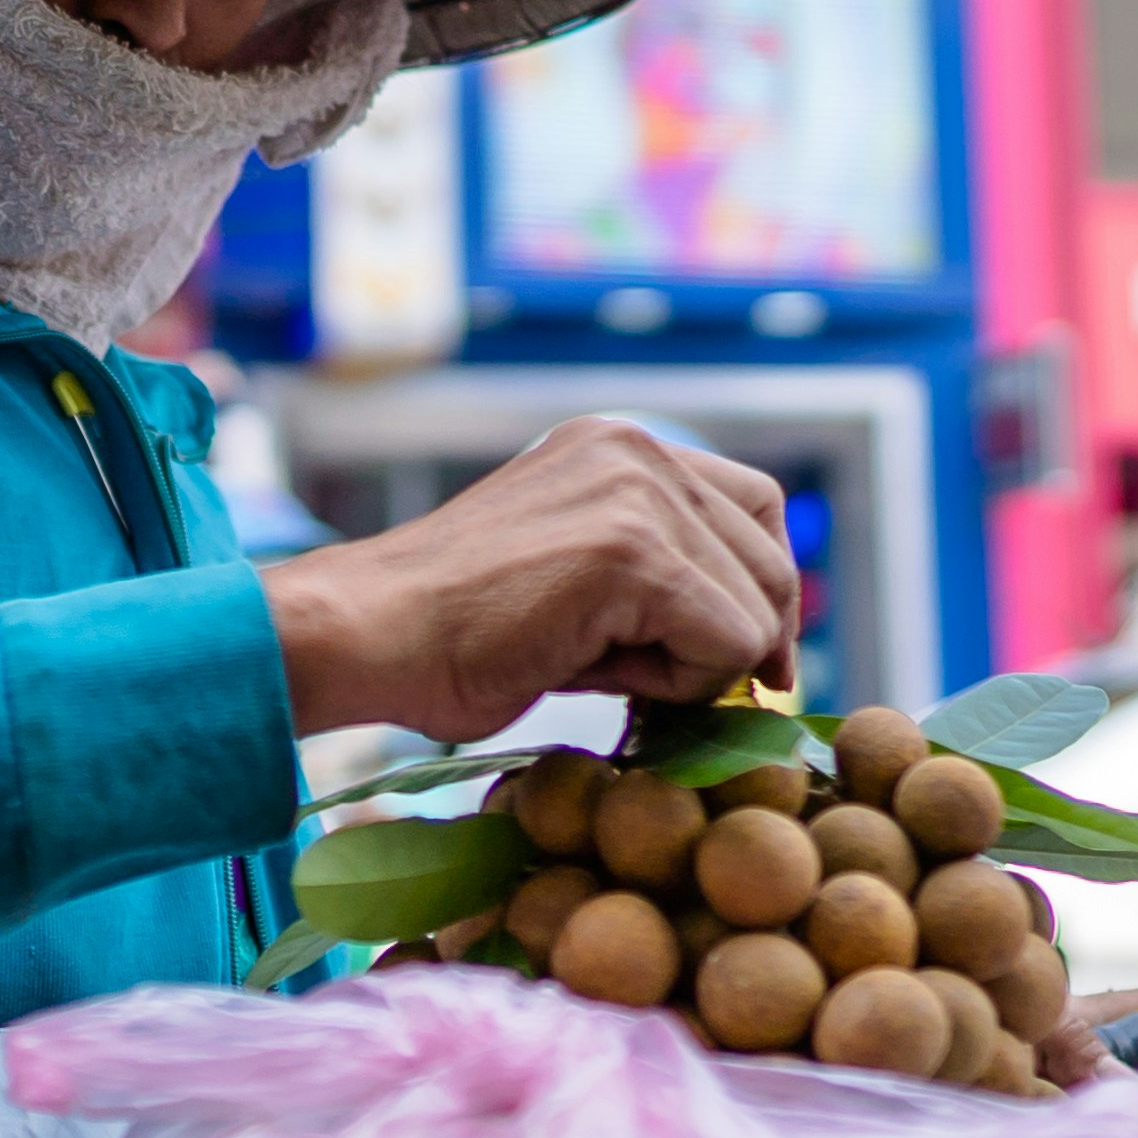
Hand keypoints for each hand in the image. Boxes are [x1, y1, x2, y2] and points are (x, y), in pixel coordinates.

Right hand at [259, 416, 801, 740]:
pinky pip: (726, 644)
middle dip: (744, 640)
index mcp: (618, 445)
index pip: (755, 507)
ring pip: (756, 609)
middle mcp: (637, 449)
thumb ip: (653, 577)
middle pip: (770, 558)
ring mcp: (638, 492)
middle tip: (677, 692)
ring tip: (608, 671)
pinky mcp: (636, 552)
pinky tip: (599, 674)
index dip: (761, 591)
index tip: (745, 660)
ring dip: (698, 667)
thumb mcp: (572, 572)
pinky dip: (680, 685)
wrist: (368, 634)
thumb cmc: (450, 633)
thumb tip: (752, 642)